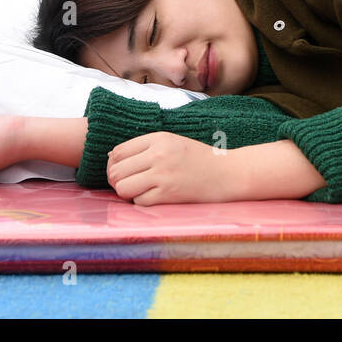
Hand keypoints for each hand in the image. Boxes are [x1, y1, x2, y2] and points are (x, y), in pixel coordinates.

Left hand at [106, 132, 241, 204]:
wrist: (228, 173)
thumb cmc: (199, 159)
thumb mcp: (173, 142)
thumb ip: (145, 147)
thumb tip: (113, 159)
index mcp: (158, 138)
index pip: (118, 152)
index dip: (113, 164)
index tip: (121, 171)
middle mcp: (158, 155)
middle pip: (116, 171)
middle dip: (116, 181)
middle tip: (126, 184)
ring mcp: (163, 176)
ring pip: (123, 188)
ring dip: (126, 193)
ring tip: (138, 191)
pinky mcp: (168, 195)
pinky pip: (139, 202)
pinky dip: (142, 202)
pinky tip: (153, 197)